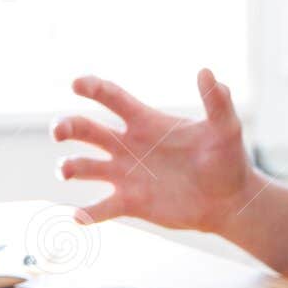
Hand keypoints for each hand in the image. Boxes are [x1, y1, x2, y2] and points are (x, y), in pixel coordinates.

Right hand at [52, 70, 259, 232]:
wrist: (229, 200)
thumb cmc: (227, 159)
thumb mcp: (225, 129)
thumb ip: (216, 101)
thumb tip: (206, 72)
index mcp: (146, 122)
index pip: (112, 98)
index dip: (92, 88)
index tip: (76, 84)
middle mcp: (129, 146)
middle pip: (87, 130)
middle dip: (67, 126)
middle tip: (58, 131)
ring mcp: (126, 175)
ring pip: (84, 167)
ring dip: (70, 167)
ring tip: (67, 170)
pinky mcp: (129, 203)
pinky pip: (100, 208)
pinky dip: (86, 213)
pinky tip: (78, 216)